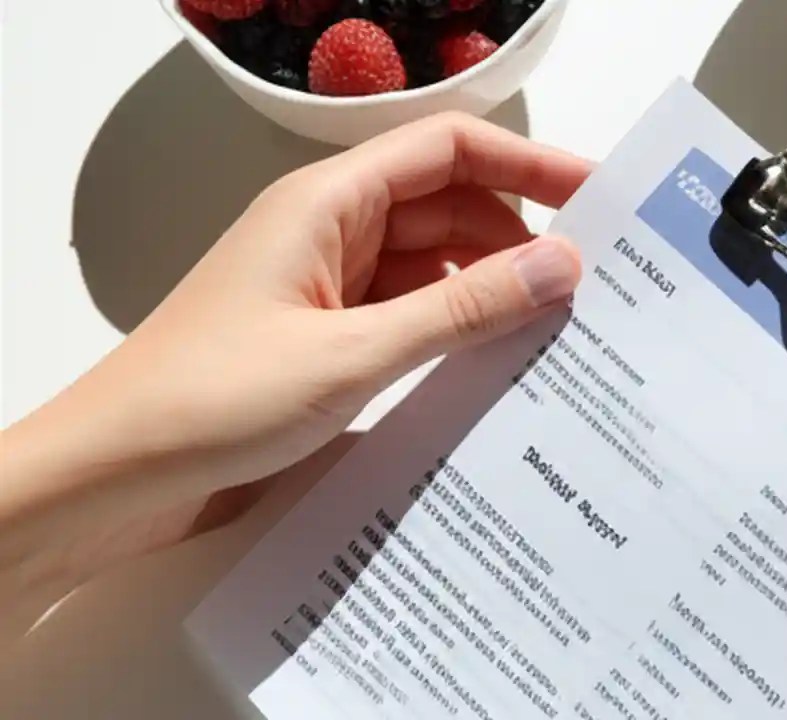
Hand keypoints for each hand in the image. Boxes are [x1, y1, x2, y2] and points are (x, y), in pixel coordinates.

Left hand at [0, 113, 591, 617]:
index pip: (449, 151)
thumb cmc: (216, 399)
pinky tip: (494, 368)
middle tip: (594, 290)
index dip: (529, 161)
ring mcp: (325, 286)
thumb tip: (563, 266)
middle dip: (518, 240)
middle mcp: (331, 230)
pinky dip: (451, 331)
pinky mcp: (322, 338)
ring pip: (431, 266)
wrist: (113, 477)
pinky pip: (406, 314)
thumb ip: (462, 309)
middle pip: (448, 208)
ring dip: (488, 291)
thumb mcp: (354, 353)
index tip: (600, 201)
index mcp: (329, 202)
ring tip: (559, 333)